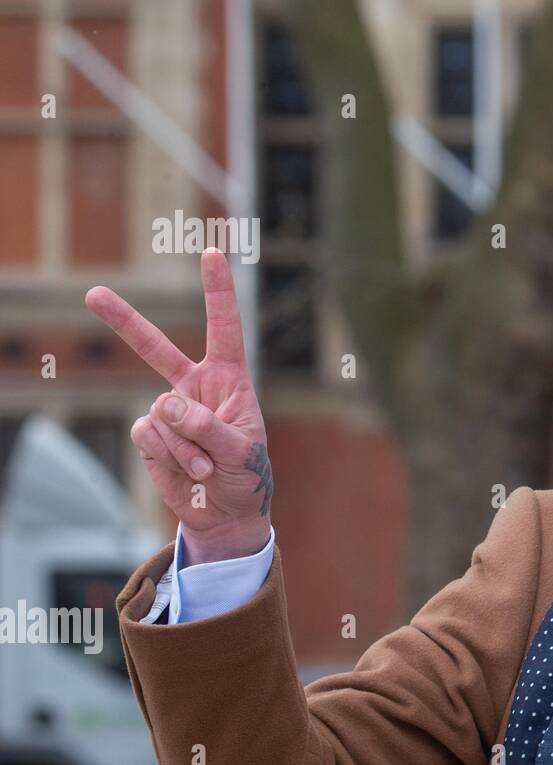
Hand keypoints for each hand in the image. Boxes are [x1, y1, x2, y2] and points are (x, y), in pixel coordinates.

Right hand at [85, 248, 272, 564]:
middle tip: (93, 292)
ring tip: (208, 467)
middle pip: (154, 347)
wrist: (227, 513)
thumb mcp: (242, 454)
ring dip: (187, 447)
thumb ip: (209, 428)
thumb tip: (166, 404)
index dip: (217, 291)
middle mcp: (194, 388)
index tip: (211, 252)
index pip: (224, 327)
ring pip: (162, 414)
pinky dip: (171, 457)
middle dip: (122, 322)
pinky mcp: (150, 435)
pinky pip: (148, 435)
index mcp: (229, 380)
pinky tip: (190, 472)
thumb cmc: (247, 477)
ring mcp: (168, 411)